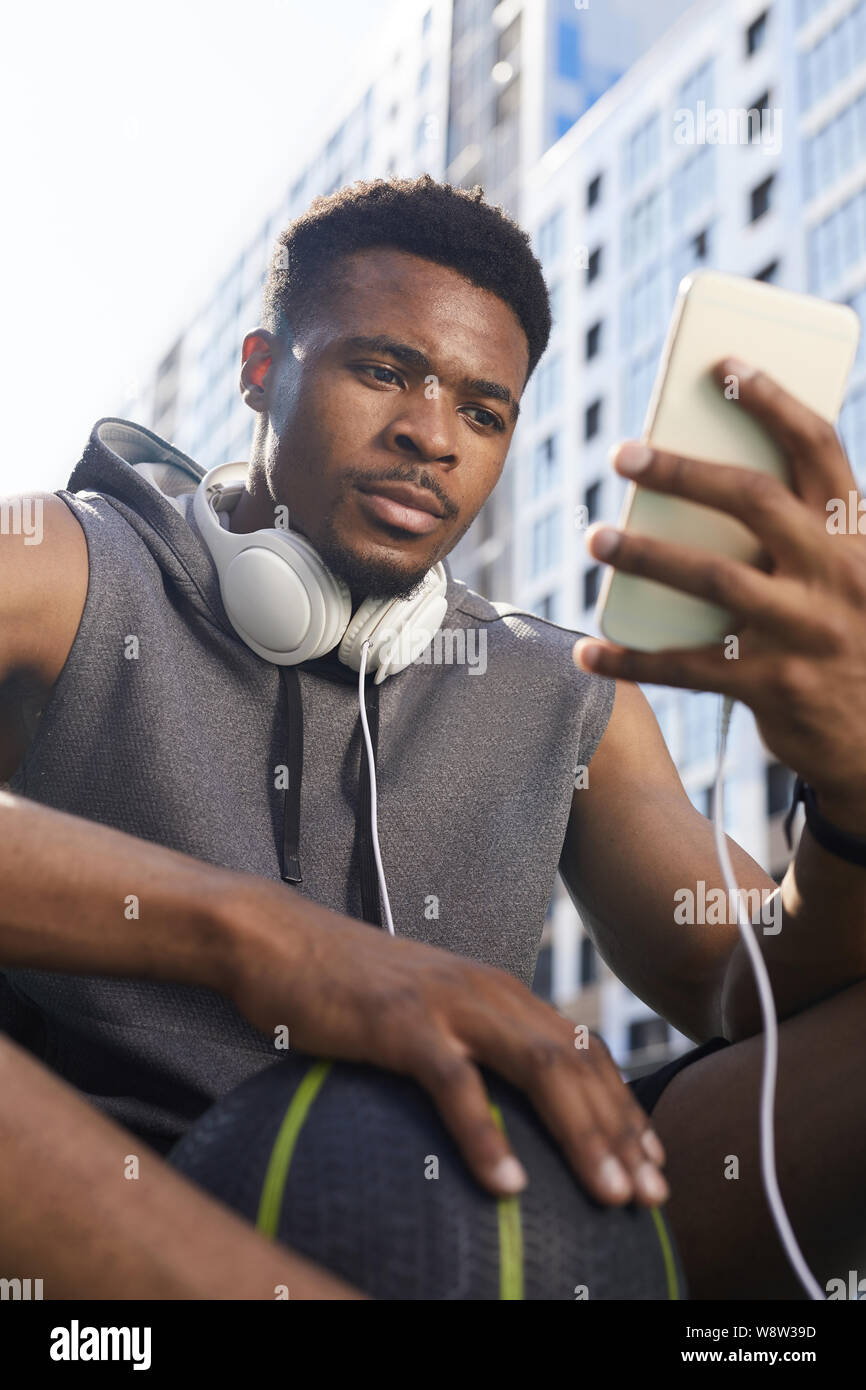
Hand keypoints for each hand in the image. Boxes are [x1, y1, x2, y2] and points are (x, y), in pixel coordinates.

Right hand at [222, 879, 668, 1206]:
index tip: (655, 1164)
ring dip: (581, 1137)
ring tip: (612, 1196)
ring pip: (538, 1070)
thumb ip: (469, 1046)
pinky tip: (509, 1184)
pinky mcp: (400, 1023)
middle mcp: (488, 992)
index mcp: (500, 993)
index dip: (624, 1110)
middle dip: (622, 1134)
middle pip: (576, 1066)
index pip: (583, 1055)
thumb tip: (501, 1109)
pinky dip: (486, 1135)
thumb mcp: (426, 1013)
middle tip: (653, 1198)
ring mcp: (446, 1004)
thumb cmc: (349, 988)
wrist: (279, 939)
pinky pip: (455, 1084)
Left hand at [574, 357, 865, 832]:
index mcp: (855, 533)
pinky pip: (687, 667)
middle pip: (753, 500)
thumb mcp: (843, 574)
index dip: (771, 399)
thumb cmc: (843, 635)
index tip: (721, 365)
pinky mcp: (773, 686)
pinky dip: (630, 660)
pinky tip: (587, 652)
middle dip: (683, 470)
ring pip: (714, 579)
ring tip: (597, 538)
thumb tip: (696, 483)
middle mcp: (836, 573)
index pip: (817, 447)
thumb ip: (794, 533)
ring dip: (647, 554)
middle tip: (623, 453)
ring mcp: (806, 630)